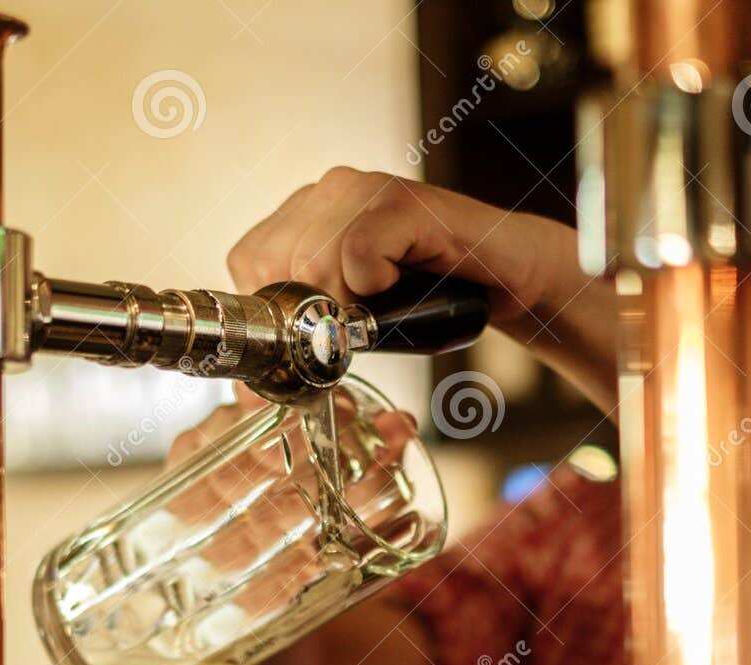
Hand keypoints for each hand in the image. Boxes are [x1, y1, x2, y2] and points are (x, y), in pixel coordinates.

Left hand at [225, 168, 617, 406]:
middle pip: (278, 267)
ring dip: (351, 303)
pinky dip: (376, 285)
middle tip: (364, 321)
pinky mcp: (398, 198)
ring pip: (312, 262)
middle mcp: (326, 190)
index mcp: (303, 215)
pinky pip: (356, 254)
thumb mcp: (351, 321)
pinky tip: (402, 280)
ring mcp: (361, 186)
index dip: (279, 312)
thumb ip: (300, 330)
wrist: (505, 280)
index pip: (248, 265)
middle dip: (317, 314)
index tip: (320, 333)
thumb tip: (246, 391)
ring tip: (387, 299)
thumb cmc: (427, 302)